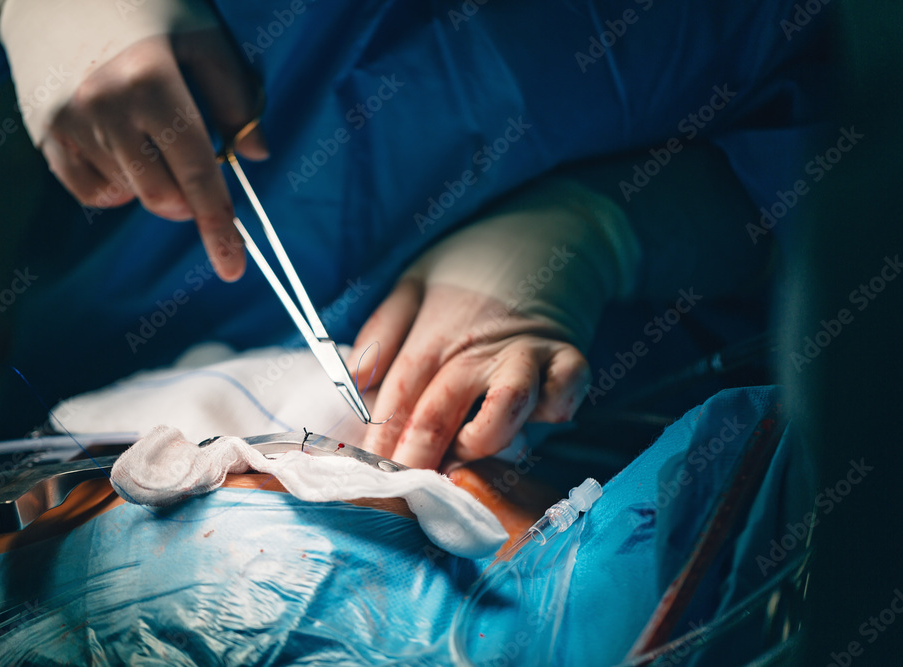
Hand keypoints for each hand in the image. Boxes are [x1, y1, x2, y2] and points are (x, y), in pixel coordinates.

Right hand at [0, 0, 266, 279]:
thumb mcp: (203, 37)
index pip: (197, 172)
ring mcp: (70, 122)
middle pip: (161, 197)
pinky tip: (121, 151)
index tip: (234, 269)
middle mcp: (106, 106)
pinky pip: (89, 193)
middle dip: (187, 201)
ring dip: (152, 184)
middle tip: (192, 172)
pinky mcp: (45, 133)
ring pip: (128, 195)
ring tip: (148, 136)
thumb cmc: (144, 10)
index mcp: (153, 82)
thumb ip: (236, 98)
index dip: (219, 224)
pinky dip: (116, 188)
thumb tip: (257, 156)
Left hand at [349, 171, 642, 468]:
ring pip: (506, 407)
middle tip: (406, 487)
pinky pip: (566, 394)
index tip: (371, 471)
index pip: (401, 393)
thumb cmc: (472, 264)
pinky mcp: (572, 357)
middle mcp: (480, 346)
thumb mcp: (414, 281)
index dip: (384, 436)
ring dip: (482, 439)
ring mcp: (529, 353)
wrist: (549, 228)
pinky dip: (553, 412)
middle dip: (419, 456)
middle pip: (441, 410)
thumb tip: (356, 378)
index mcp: (437, 330)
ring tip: (466, 452)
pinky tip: (536, 420)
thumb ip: (383, 330)